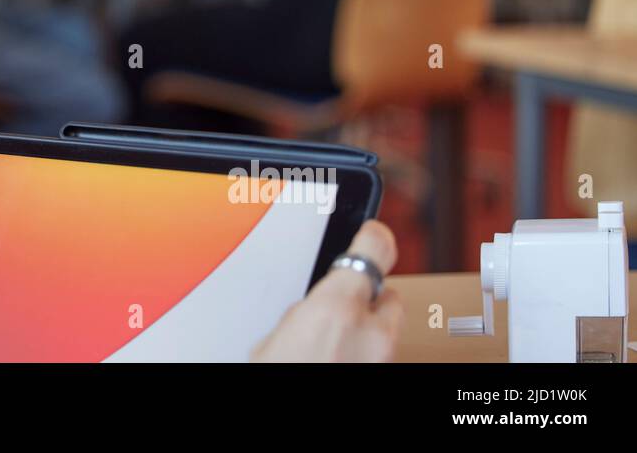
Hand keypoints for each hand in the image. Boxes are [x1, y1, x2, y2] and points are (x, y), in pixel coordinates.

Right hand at [251, 220, 402, 362]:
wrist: (292, 445)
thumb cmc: (282, 374)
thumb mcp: (274, 338)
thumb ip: (301, 314)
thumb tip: (308, 312)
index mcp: (336, 307)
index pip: (375, 247)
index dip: (373, 235)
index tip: (370, 231)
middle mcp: (370, 333)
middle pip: (387, 294)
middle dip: (366, 297)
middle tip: (338, 308)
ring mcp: (384, 357)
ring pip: (388, 327)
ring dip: (368, 327)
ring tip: (336, 339)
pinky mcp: (387, 371)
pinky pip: (384, 351)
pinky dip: (366, 349)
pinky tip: (341, 355)